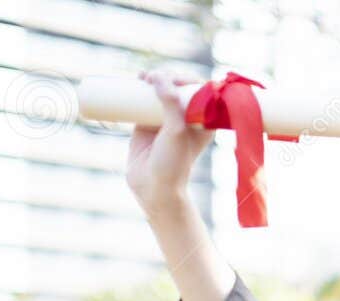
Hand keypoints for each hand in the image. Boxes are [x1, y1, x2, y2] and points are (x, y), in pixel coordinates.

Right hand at [126, 70, 213, 216]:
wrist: (153, 186)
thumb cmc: (172, 161)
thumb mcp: (175, 129)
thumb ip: (170, 103)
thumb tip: (160, 76)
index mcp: (205, 122)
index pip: (200, 92)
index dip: (187, 79)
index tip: (174, 79)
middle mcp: (187, 119)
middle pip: (178, 88)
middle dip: (166, 76)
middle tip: (153, 77)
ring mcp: (166, 120)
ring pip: (161, 92)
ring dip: (153, 78)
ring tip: (143, 77)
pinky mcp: (147, 123)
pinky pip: (144, 101)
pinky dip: (139, 89)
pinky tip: (135, 79)